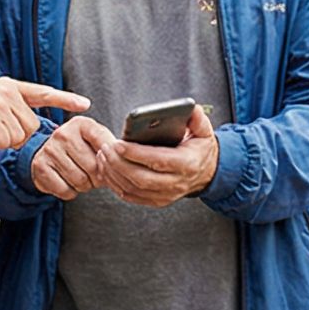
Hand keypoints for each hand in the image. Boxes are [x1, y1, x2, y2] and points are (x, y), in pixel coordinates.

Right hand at [0, 78, 88, 150]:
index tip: (85, 104)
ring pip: (17, 137)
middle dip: (12, 136)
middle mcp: (7, 91)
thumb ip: (9, 111)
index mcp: (9, 86)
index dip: (64, 99)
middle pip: (30, 127)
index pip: (42, 92)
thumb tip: (26, 132)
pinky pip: (3, 142)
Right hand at [29, 115, 118, 200]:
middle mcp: (64, 134)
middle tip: (97, 177)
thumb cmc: (77, 148)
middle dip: (98, 177)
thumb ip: (110, 146)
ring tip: (84, 180)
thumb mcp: (94, 140)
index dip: (111, 161)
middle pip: (92, 166)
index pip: (104, 144)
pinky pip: (65, 190)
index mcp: (81, 124)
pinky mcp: (40, 167)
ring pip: (79, 180)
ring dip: (86, 186)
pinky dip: (71, 192)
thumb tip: (123, 159)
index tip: (111, 166)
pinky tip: (70, 184)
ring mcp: (50, 150)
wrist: (47, 154)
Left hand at [99, 103, 219, 206]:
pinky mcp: (156, 201)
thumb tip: (188, 107)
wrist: (205, 173)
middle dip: (118, 164)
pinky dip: (115, 184)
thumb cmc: (200, 149)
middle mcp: (176, 183)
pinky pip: (130, 196)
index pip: (158, 161)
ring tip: (103, 156)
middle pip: (141, 178)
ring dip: (113, 173)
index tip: (118, 144)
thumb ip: (197, 119)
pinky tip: (106, 170)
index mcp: (188, 164)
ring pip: (132, 188)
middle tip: (105, 148)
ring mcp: (165, 196)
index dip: (136, 153)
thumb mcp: (204, 132)